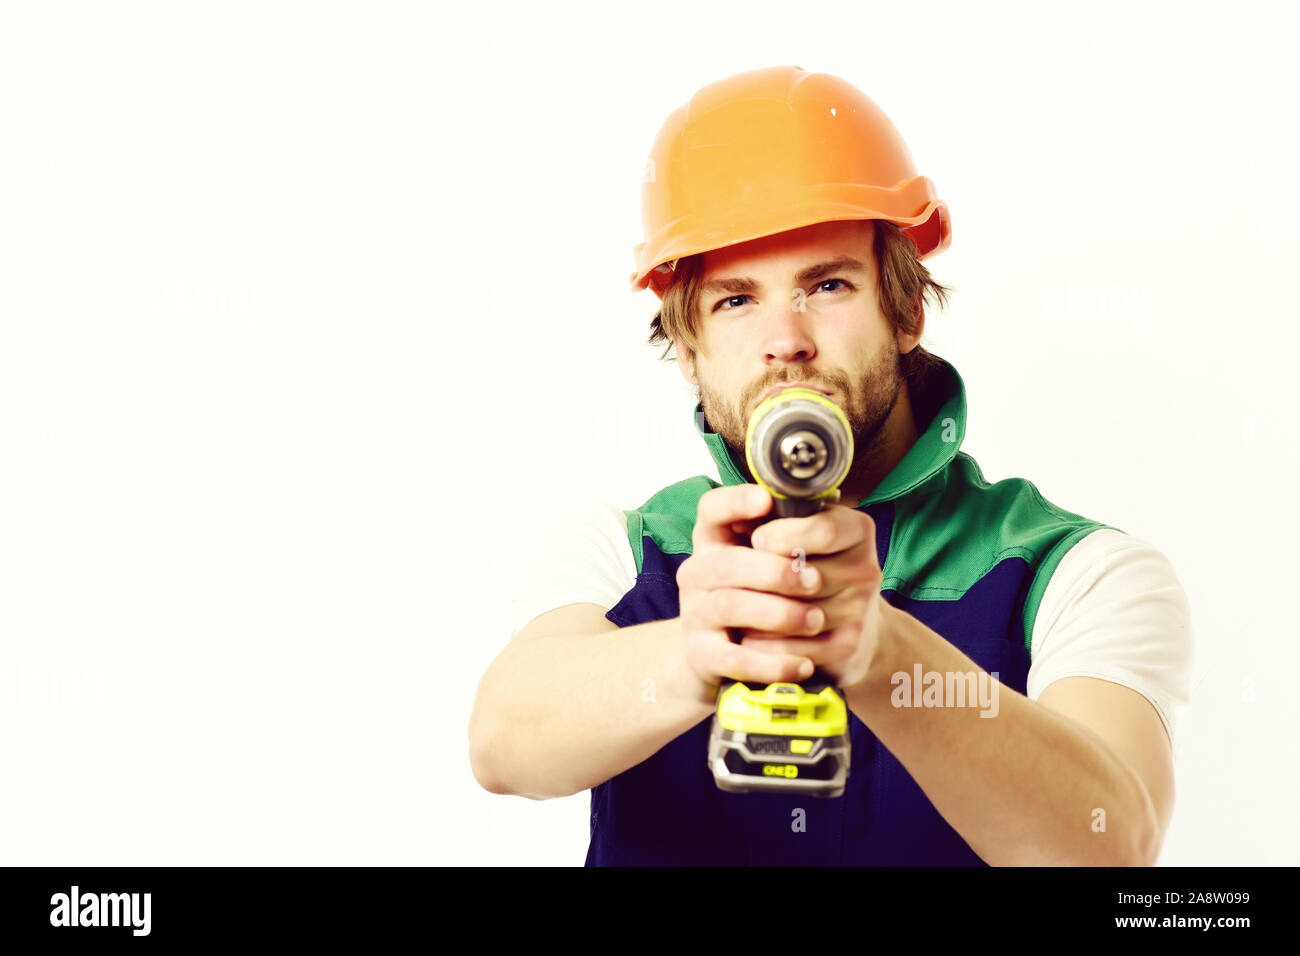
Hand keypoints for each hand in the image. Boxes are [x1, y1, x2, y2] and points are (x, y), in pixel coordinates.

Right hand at [675, 484, 825, 700]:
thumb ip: (787, 539)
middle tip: (815, 581)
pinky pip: (734, 659)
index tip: (766, 500)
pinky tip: (805, 665)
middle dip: (775, 570)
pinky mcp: (701, 655)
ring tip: (817, 620)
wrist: (722, 658)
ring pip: (729, 605)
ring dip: (779, 613)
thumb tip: (822, 515)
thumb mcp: (767, 564)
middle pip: (726, 563)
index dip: (736, 502)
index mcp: (714, 542)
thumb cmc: (757, 600)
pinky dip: (774, 662)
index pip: (712, 510)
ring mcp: (695, 614)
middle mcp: (698, 573)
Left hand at [741, 497, 884, 690]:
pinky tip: (749, 635)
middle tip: (736, 579)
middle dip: (760, 579)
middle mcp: (866, 568)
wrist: (840, 625)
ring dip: (754, 613)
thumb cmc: (803, 567)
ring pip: (793, 613)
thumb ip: (771, 516)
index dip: (782, 535)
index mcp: (856, 530)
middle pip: (804, 574)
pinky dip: (761, 644)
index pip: (824, 530)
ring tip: (736, 607)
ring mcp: (860, 609)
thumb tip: (737, 512)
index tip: (756, 539)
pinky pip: (792, 647)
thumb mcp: (793, 533)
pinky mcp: (847, 645)